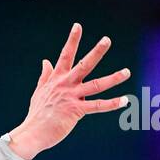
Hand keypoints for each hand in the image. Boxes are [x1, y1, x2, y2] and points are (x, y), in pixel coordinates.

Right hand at [8, 23, 130, 159]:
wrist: (32, 133)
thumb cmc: (36, 115)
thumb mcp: (39, 91)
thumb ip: (45, 75)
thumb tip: (45, 61)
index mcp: (56, 79)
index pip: (65, 55)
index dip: (72, 41)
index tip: (78, 26)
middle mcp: (65, 84)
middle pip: (84, 65)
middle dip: (96, 52)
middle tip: (107, 40)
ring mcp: (72, 97)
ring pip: (97, 84)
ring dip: (113, 78)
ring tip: (127, 72)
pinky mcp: (76, 110)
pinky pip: (97, 106)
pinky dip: (112, 104)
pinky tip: (124, 100)